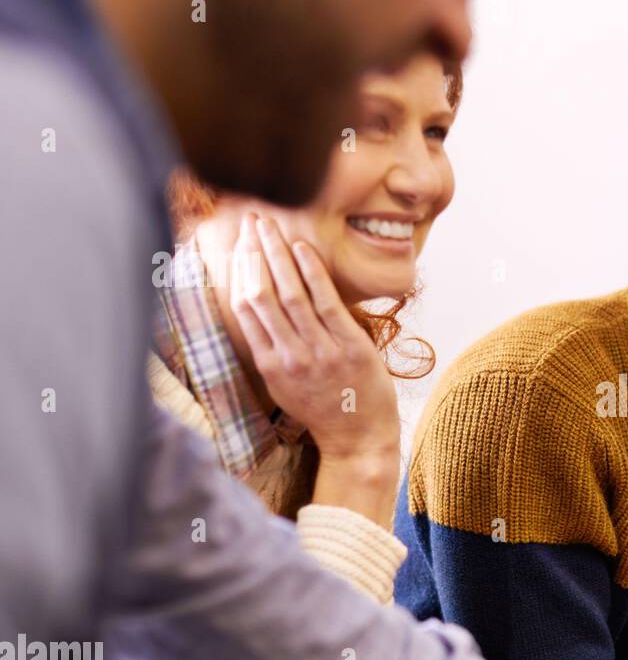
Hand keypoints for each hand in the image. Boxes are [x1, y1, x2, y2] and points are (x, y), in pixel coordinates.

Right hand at [230, 212, 399, 522]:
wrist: (358, 439)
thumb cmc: (322, 407)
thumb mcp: (283, 383)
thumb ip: (269, 347)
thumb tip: (253, 306)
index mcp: (267, 364)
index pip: (243, 307)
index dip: (238, 269)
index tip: (238, 242)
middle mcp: (287, 357)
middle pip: (260, 293)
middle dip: (252, 252)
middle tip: (249, 220)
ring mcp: (318, 352)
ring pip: (288, 293)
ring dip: (277, 253)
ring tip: (269, 224)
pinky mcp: (349, 347)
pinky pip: (325, 302)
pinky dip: (311, 271)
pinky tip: (302, 247)